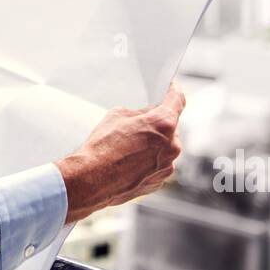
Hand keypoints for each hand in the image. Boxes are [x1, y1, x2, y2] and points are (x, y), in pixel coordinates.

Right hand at [55, 83, 184, 223]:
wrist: (91, 180)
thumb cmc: (102, 146)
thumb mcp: (118, 115)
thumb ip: (139, 113)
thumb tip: (146, 116)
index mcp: (164, 124)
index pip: (177, 100)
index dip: (174, 91)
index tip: (171, 88)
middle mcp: (172, 146)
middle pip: (171, 127)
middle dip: (158, 123)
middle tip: (139, 123)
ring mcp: (167, 166)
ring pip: (166, 147)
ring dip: (154, 143)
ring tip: (129, 147)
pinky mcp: (158, 181)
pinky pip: (158, 164)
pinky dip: (148, 160)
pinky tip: (129, 162)